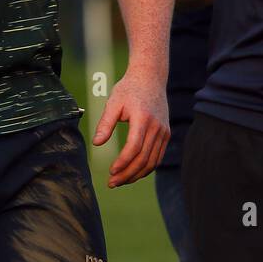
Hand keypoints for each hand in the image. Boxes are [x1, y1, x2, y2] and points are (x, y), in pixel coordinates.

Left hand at [92, 68, 169, 187]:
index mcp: (143, 118)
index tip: (111, 171)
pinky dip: (146, 168)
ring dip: (136, 175)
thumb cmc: (129, 89)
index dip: (123, 162)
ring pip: (152, 161)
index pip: (134, 147)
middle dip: (127, 174)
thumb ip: (105, 123)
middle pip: (144, 158)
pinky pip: (157, 157)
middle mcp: (157, 127)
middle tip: (112, 183)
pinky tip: (133, 173)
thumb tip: (96, 144)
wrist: (150, 78)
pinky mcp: (166, 134)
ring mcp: (163, 132)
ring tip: (120, 181)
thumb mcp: (113, 102)